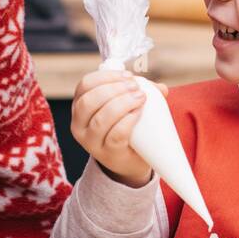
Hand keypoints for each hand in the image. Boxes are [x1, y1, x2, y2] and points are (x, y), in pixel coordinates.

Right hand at [69, 70, 166, 187]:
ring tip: (141, 98)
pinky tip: (138, 113)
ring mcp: (91, 142)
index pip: (85, 85)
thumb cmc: (127, 128)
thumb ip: (140, 93)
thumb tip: (159, 88)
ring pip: (101, 120)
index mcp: (80, 107)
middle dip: (115, 90)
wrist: (129, 161)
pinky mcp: (108, 154)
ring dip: (122, 104)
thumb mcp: (127, 108)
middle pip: (89, 101)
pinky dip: (128, 121)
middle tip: (136, 88)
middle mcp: (79, 125)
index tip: (128, 76)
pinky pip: (116, 135)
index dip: (106, 77)